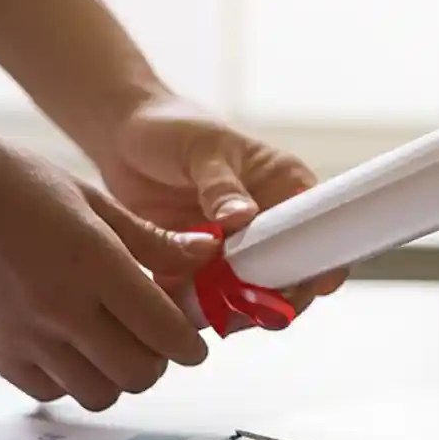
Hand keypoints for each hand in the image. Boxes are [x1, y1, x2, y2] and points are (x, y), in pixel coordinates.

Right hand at [0, 138, 218, 410]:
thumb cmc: (13, 180)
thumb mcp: (93, 200)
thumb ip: (153, 239)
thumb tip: (206, 255)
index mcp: (94, 264)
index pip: (165, 332)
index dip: (190, 346)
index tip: (192, 342)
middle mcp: (60, 309)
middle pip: (138, 375)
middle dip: (156, 362)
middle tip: (150, 339)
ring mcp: (22, 337)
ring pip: (98, 394)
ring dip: (113, 375)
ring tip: (107, 342)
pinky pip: (50, 393)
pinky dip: (69, 379)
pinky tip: (66, 345)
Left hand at [96, 94, 347, 320]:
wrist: (121, 137)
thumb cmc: (171, 127)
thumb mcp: (201, 149)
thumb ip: (221, 186)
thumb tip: (244, 217)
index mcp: (285, 188)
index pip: (318, 234)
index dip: (317, 266)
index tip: (299, 289)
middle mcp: (267, 224)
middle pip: (289, 277)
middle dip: (271, 300)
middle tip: (244, 310)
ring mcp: (235, 250)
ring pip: (250, 297)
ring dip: (232, 311)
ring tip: (206, 312)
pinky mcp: (200, 267)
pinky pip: (207, 302)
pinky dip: (195, 311)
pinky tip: (178, 310)